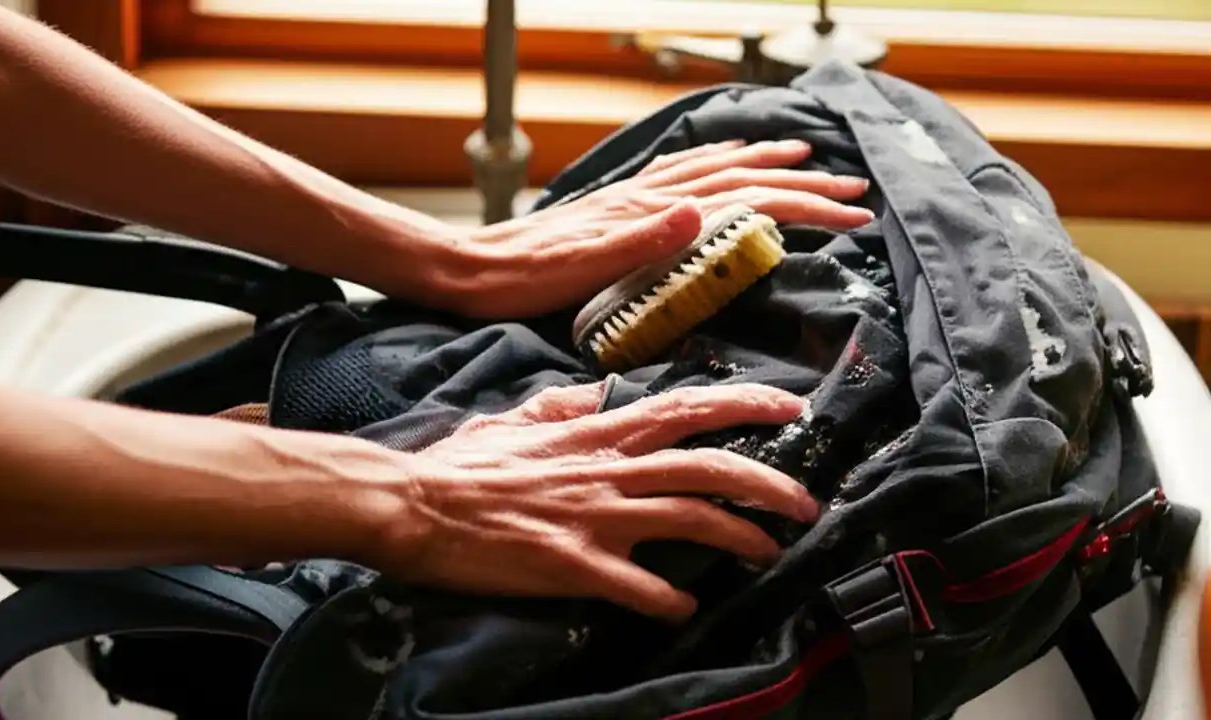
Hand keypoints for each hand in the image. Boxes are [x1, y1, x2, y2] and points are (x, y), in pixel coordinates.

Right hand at [386, 381, 816, 621]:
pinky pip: (638, 584)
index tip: (791, 406)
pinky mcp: (572, 563)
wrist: (415, 504)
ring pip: (689, 519)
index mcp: (596, 432)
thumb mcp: (516, 418)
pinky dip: (669, 598)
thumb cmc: (464, 464)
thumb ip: (564, 406)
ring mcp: (593, 515)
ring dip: (741, 537)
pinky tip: (685, 607)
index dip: (745, 404)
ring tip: (771, 552)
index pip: (687, 407)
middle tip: (807, 502)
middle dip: (768, 482)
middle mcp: (607, 468)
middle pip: (708, 466)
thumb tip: (596, 393)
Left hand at [440, 139, 872, 317]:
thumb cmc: (528, 279)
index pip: (744, 202)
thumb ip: (643, 238)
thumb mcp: (585, 267)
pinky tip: (717, 167)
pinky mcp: (617, 207)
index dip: (804, 206)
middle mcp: (646, 197)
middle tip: (853, 191)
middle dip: (801, 185)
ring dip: (762, 164)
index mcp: (649, 213)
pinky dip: (711, 165)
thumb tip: (701, 210)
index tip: (852, 215)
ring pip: (712, 171)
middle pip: (739, 180)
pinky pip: (678, 176)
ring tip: (801, 158)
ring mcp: (632, 198)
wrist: (476, 270)